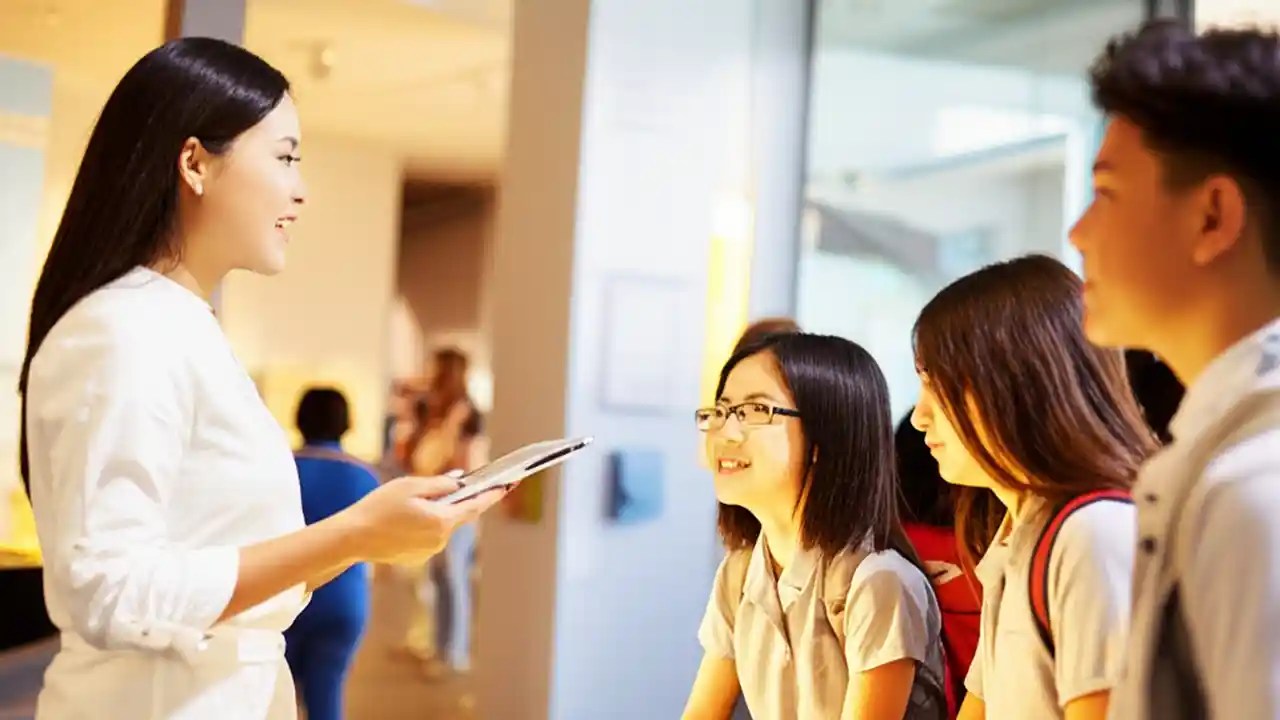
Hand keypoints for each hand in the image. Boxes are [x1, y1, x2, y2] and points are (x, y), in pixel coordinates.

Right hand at [342, 475, 503, 564]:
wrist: (352, 538)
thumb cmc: (379, 508)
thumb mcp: (410, 486)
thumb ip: (439, 484)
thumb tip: (459, 482)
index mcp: (442, 521)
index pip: (475, 506)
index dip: (493, 495)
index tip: (509, 485)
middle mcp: (440, 540)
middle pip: (457, 515)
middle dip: (454, 500)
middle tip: (448, 485)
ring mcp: (429, 551)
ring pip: (441, 525)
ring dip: (435, 512)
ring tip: (409, 503)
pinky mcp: (417, 557)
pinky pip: (428, 535)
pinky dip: (423, 524)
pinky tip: (402, 518)